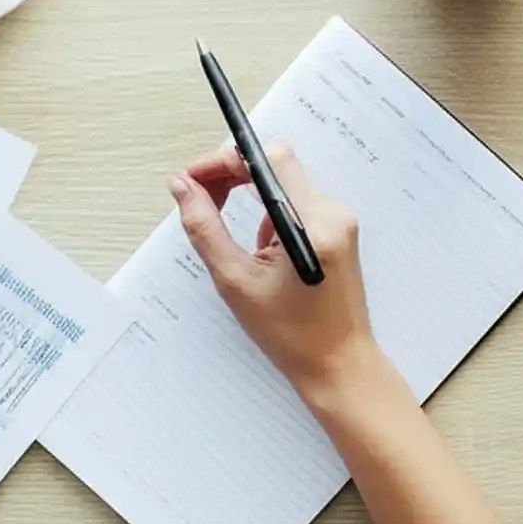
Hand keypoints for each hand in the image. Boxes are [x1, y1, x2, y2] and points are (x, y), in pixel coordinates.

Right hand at [168, 143, 378, 404]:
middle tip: (199, 200)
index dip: (222, 160)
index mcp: (312, 223)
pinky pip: (294, 204)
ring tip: (236, 243)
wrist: (339, 364)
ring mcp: (340, 219)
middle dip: (231, 176)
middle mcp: (332, 211)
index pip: (266, 159)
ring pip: (281, 184)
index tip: (192, 179)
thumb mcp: (235, 281)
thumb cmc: (291, 334)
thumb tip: (182, 187)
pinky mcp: (339, 229)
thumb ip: (204, 227)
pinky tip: (261, 252)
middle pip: (274, 165)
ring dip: (249, 200)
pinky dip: (267, 216)